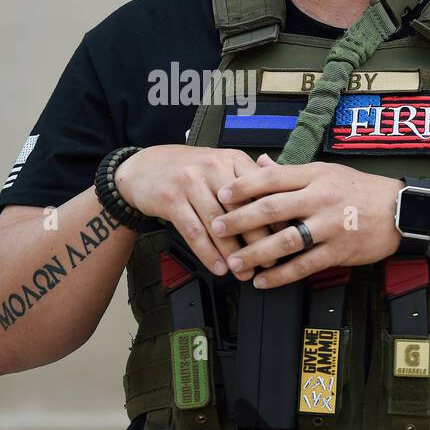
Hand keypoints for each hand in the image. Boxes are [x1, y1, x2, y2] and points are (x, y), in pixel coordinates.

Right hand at [114, 145, 281, 275]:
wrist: (142, 167)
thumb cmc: (187, 170)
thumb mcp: (220, 164)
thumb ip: (249, 178)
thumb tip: (282, 196)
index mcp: (231, 158)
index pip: (260, 189)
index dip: (276, 215)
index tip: (287, 238)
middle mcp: (212, 166)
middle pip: (242, 208)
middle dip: (258, 239)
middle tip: (271, 261)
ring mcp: (189, 182)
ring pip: (218, 223)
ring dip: (234, 252)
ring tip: (246, 271)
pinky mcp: (171, 199)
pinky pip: (193, 232)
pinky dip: (208, 253)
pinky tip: (219, 268)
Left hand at [210, 154, 405, 286]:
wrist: (401, 211)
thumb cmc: (359, 190)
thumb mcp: (326, 171)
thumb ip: (291, 171)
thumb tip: (259, 162)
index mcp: (314, 175)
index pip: (272, 178)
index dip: (243, 186)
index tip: (221, 195)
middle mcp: (320, 198)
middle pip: (272, 208)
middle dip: (239, 220)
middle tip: (216, 228)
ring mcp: (330, 226)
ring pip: (285, 241)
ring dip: (255, 253)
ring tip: (234, 262)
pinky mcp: (339, 251)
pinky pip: (304, 265)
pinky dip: (281, 275)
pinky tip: (262, 281)